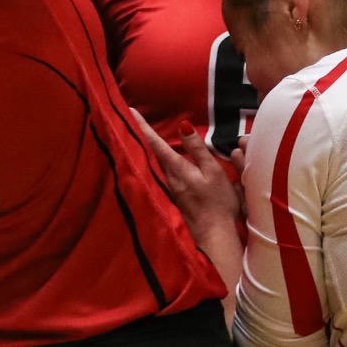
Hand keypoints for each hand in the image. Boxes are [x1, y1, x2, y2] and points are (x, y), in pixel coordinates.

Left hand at [136, 111, 241, 234]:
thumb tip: (183, 126)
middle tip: (130, 118)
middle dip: (140, 135)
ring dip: (147, 147)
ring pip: (154, 163)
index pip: (155, 143)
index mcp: (177, 169)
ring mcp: (169, 189)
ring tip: (140, 133)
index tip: (128, 111)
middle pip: (150, 153)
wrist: (214, 235)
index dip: (142, 126)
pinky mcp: (173, 197)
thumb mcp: (213, 172)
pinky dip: (155, 161)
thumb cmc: (217, 203)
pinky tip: (156, 159)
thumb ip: (198, 149)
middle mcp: (167, 178)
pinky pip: (161, 173)